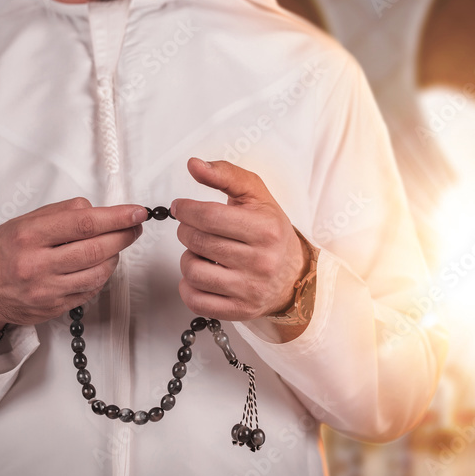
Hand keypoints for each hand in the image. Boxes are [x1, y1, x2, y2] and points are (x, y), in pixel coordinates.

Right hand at [0, 197, 147, 333]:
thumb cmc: (0, 253)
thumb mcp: (23, 222)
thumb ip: (60, 213)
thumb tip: (96, 210)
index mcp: (29, 235)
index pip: (84, 223)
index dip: (116, 217)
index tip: (136, 212)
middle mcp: (37, 264)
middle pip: (96, 249)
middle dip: (124, 236)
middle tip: (134, 227)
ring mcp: (46, 289)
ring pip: (98, 273)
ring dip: (115, 258)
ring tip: (116, 246)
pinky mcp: (53, 308)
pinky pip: (89, 291)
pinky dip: (101, 276)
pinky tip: (100, 265)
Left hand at [172, 158, 308, 320]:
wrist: (293, 274)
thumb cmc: (270, 231)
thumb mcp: (256, 196)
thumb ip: (225, 175)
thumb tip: (194, 165)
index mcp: (265, 229)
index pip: (209, 217)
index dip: (186, 210)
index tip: (181, 208)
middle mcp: (260, 261)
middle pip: (198, 242)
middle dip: (186, 231)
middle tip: (192, 228)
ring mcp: (249, 289)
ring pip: (192, 272)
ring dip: (187, 258)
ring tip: (200, 252)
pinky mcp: (238, 311)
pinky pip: (195, 300)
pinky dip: (188, 286)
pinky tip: (201, 274)